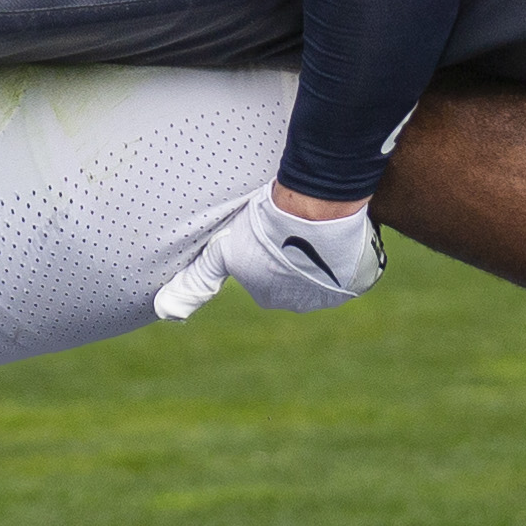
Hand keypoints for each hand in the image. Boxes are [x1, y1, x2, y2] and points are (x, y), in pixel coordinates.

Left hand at [153, 185, 385, 319]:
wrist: (315, 211)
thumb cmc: (264, 227)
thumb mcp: (223, 253)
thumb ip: (196, 283)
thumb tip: (164, 314)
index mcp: (270, 297)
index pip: (266, 274)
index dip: (268, 247)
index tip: (270, 226)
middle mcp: (303, 303)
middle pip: (296, 274)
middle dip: (295, 252)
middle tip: (293, 222)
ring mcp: (334, 293)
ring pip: (326, 269)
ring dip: (322, 252)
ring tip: (317, 223)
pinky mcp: (360, 278)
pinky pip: (353, 265)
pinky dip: (347, 251)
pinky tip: (338, 231)